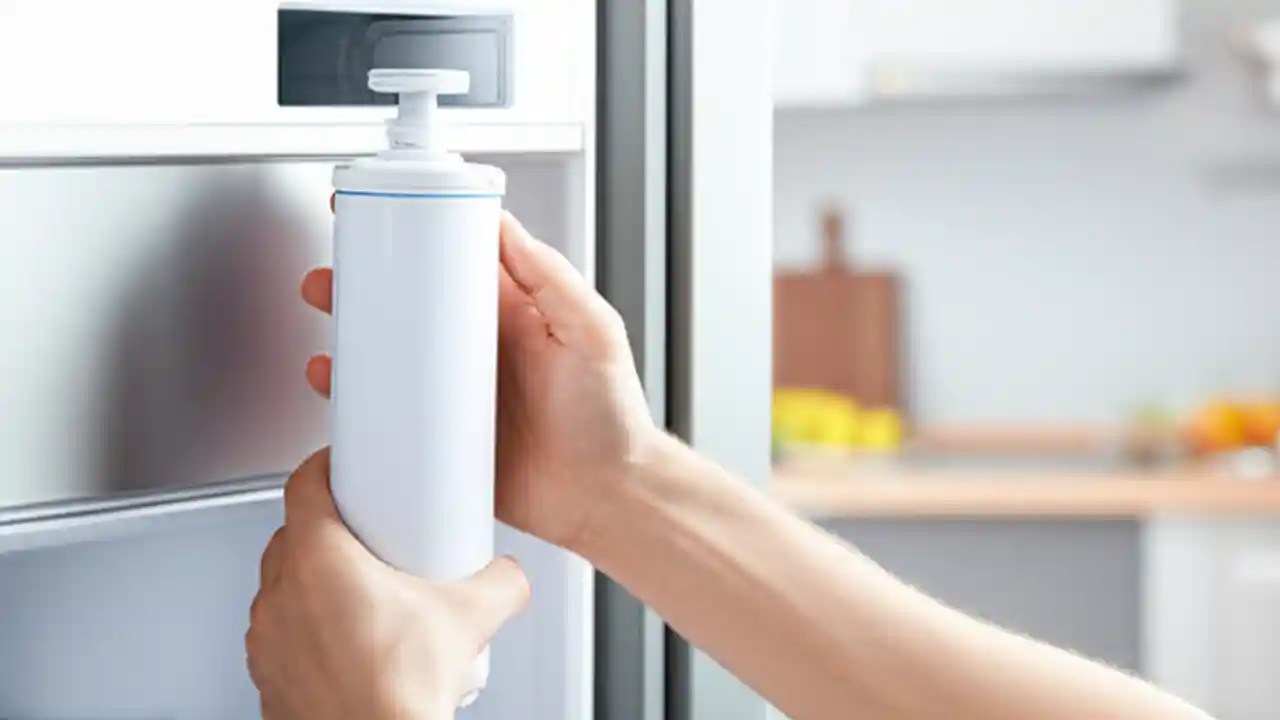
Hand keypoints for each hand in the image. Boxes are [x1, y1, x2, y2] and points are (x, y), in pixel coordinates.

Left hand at [247, 449, 530, 719]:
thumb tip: (507, 576)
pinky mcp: (267, 676)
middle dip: (327, 528)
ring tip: (360, 594)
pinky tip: (345, 642)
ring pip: (282, 587)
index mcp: (319, 561)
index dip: (323, 466)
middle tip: (367, 535)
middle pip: (292, 534)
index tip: (340, 466)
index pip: (303, 485)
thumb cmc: (400, 695)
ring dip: (312, 582)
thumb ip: (501, 581)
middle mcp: (281, 596)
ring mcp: (267, 640)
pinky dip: (305, 629)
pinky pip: (280, 635)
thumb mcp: (473, 616)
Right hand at [302, 211, 656, 550]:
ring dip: (352, 340)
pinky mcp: (442, 437)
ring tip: (331, 334)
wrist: (605, 498)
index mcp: (513, 311)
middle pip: (409, 304)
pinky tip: (340, 393)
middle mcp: (478, 348)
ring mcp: (455, 393)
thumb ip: (551, 278)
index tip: (380, 213)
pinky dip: (358, 400)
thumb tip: (506, 225)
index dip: (417, 235)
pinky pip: (390, 413)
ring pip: (390, 356)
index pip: (455, 261)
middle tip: (333, 275)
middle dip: (364, 286)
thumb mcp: (591, 330)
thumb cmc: (612, 416)